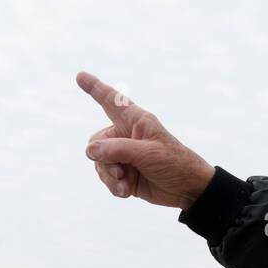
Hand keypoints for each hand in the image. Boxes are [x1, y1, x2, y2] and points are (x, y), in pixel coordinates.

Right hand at [77, 71, 215, 209]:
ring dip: (109, 176)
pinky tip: (126, 191)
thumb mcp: (148, 153)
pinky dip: (114, 186)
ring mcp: (124, 154)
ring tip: (125, 183)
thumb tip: (90, 150)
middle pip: (96, 142)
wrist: (188, 189)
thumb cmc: (174, 163)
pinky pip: (106, 177)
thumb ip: (117, 149)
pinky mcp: (124, 173)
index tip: (80, 75)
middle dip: (103, 159)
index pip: (111, 100)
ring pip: (99, 162)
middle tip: (120, 171)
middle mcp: (126, 134)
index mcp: (136, 120)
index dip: (95, 88)